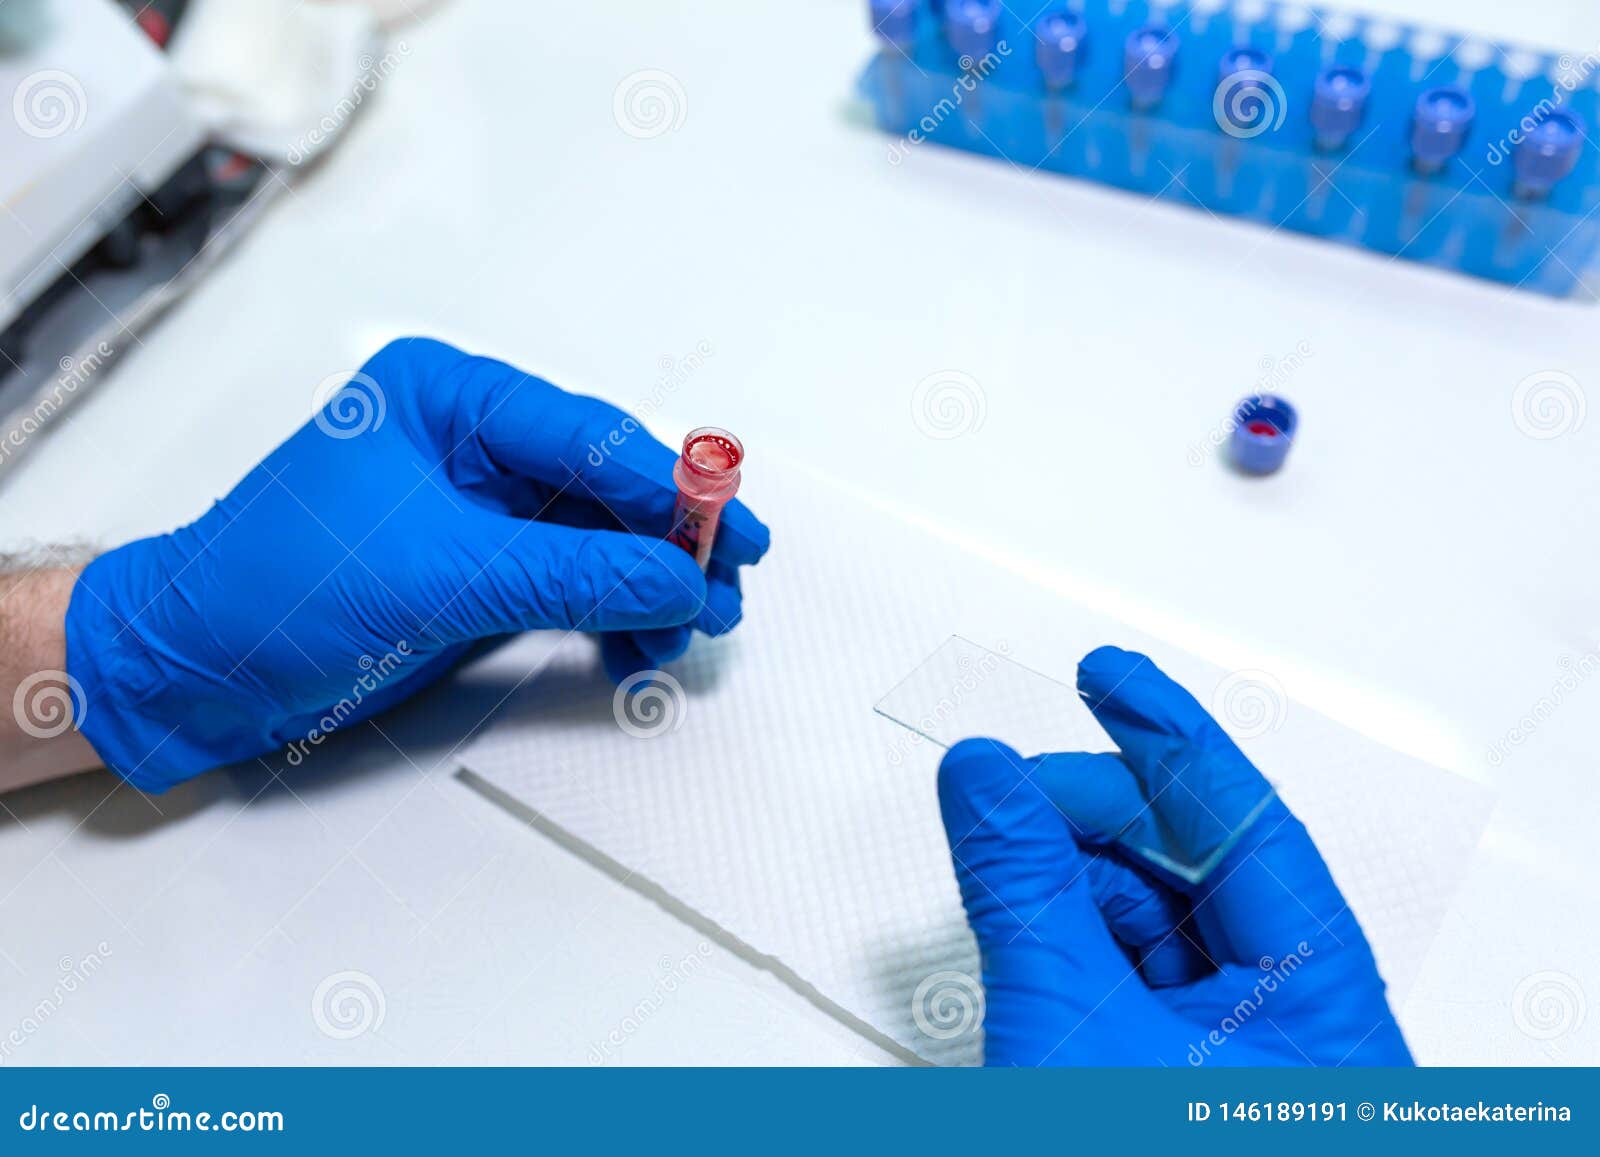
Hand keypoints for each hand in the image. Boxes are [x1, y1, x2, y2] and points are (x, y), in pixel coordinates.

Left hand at [65, 338, 768, 791]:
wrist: (188, 669)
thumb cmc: (273, 591)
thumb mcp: (440, 575)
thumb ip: (572, 574)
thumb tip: (680, 578)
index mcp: (450, 398)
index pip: (589, 437)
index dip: (673, 490)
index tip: (732, 536)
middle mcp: (468, 442)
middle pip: (603, 484)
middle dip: (667, 545)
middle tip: (725, 592)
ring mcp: (474, 510)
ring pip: (593, 538)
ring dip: (644, 588)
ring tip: (685, 635)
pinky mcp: (473, 570)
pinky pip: (565, 583)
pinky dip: (605, 617)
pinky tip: (633, 648)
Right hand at [936, 646, 1411, 1066]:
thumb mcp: (1067, 1019)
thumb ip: (1022, 885)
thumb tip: (984, 777)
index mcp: (1323, 1010)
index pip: (1253, 825)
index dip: (1173, 736)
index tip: (1111, 676)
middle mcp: (1300, 1029)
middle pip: (1204, 865)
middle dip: (1100, 811)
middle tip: (1014, 784)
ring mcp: (1247, 1058)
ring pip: (1165, 920)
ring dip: (1077, 876)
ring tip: (1005, 845)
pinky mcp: (1190, 1080)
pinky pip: (1142, 972)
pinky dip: (1079, 934)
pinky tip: (1029, 910)